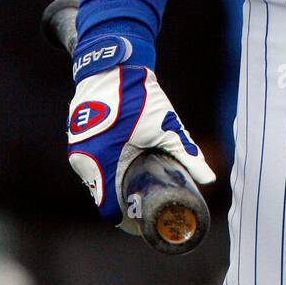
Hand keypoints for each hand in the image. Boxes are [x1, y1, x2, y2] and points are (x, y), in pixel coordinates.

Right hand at [67, 46, 214, 233]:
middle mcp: (84, 160)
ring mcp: (77, 148)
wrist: (113, 65)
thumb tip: (209, 178)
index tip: (143, 219)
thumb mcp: (166, 126)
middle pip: (103, 195)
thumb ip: (187, 153)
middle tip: (147, 198)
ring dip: (113, 181)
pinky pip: (89, 162)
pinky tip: (123, 160)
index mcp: (103, 162)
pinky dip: (104, 166)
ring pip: (95, 178)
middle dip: (123, 200)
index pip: (109, 210)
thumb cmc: (138, 96)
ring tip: (138, 179)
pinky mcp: (76, 137)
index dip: (127, 219)